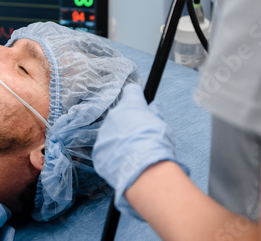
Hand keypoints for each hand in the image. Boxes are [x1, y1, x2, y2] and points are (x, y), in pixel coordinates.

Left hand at [92, 81, 183, 216]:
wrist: (143, 168)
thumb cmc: (155, 144)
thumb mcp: (161, 125)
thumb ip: (155, 114)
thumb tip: (155, 105)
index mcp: (130, 105)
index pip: (131, 91)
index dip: (137, 98)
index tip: (141, 105)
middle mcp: (113, 115)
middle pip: (121, 115)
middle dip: (129, 122)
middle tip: (142, 136)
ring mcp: (103, 133)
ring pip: (112, 132)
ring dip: (121, 139)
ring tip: (134, 152)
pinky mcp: (98, 150)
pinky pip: (107, 149)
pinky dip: (115, 154)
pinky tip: (126, 161)